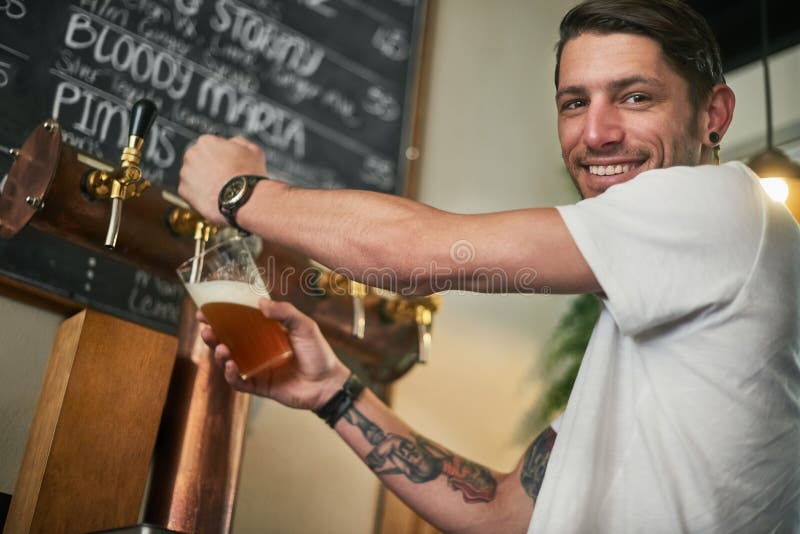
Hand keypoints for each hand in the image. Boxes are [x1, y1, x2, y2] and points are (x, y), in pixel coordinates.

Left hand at [178, 135, 267, 224]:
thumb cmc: (248, 176)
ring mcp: (185, 173)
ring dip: (202, 181)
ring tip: (219, 189)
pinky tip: (213, 197)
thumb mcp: (253, 150)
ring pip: (192, 176)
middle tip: (222, 177)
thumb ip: (238, 142)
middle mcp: (192, 155)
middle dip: (208, 167)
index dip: (219, 156)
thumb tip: (233, 143)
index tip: (226, 164)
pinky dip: (199, 195)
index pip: (209, 145)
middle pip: (198, 160)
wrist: (245, 200)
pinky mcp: (183, 191)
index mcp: (206, 142)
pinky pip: (189, 191)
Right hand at [198, 299, 350, 410]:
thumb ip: (285, 313)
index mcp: (266, 333)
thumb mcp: (304, 326)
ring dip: (219, 354)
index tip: (206, 311)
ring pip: (228, 361)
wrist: (328, 383)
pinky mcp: (259, 386)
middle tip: (205, 328)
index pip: (237, 322)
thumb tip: (260, 303)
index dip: (220, 317)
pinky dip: (231, 374)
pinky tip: (230, 366)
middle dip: (213, 335)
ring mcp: (257, 368)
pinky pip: (239, 382)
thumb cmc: (318, 352)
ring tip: (221, 348)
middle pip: (227, 341)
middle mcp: (257, 350)